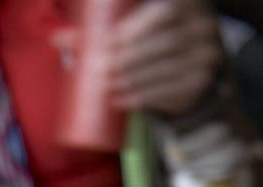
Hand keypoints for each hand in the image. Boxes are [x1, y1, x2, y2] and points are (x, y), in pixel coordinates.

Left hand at [53, 0, 222, 116]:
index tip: (105, 45)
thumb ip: (101, 30)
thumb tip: (56, 39)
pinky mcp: (201, 82)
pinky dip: (146, 98)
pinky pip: (173, 91)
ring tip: (110, 89)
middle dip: (131, 59)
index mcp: (185, 3)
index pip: (162, 13)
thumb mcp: (136, 27)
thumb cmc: (153, 39)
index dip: (134, 29)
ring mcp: (206, 55)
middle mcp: (202, 26)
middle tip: (102, 72)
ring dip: (136, 81)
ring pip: (168, 69)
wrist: (190, 62)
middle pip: (164, 44)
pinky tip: (125, 101)